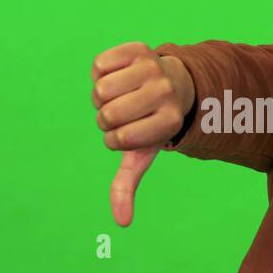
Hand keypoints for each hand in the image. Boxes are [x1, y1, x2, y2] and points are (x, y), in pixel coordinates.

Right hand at [91, 42, 194, 225]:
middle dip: (107, 118)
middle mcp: (165, 93)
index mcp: (169, 122)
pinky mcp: (138, 49)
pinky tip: (119, 76)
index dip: (116, 139)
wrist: (174, 84)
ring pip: (100, 90)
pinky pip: (98, 65)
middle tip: (126, 113)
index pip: (119, 139)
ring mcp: (153, 68)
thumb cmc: (152, 124)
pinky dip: (100, 73)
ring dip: (102, 96)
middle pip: (106, 114)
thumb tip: (121, 223)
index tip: (132, 132)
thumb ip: (128, 186)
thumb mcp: (142, 154)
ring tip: (122, 95)